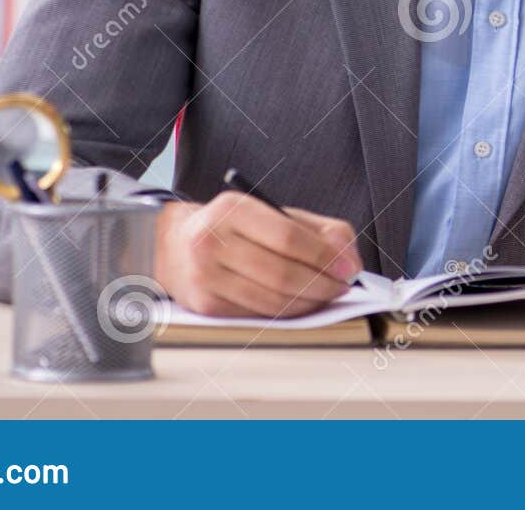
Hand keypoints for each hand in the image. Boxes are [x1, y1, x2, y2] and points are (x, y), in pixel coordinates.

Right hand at [152, 192, 363, 317]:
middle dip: (322, 284)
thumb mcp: (272, 213)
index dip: (325, 256)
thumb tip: (348, 259)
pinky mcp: (205, 304)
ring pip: (272, 300)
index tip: (349, 268)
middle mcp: (213, 241)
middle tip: (343, 286)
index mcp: (234, 209)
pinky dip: (287, 313)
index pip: (288, 237)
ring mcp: (205, 276)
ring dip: (309, 303)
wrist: (174, 245)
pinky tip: (300, 304)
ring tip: (326, 296)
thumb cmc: (233, 228)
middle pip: (282, 273)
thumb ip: (317, 230)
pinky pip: (258, 314)